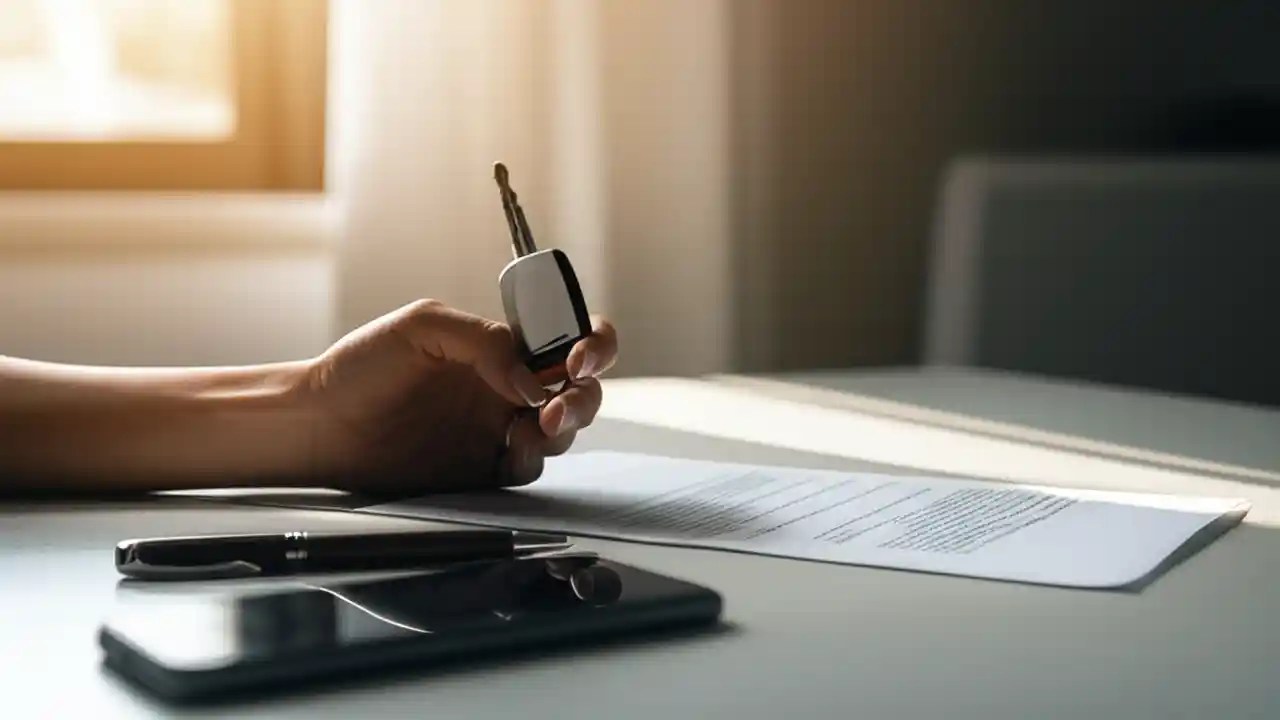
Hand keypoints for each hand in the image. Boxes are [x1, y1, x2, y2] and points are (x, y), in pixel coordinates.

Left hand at [303, 299, 616, 494]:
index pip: (570, 337)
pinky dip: (531, 460)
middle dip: (584, 396)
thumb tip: (533, 379)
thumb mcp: (423, 326)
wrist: (318, 427)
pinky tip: (510, 451)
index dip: (593, 345)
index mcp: (502, 347)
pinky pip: (528, 470)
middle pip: (580, 390)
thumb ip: (487, 340)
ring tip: (531, 426)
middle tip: (556, 404)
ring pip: (562, 432)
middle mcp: (508, 388)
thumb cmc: (359, 368)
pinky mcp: (484, 471)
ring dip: (561, 428)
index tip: (578, 358)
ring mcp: (498, 430)